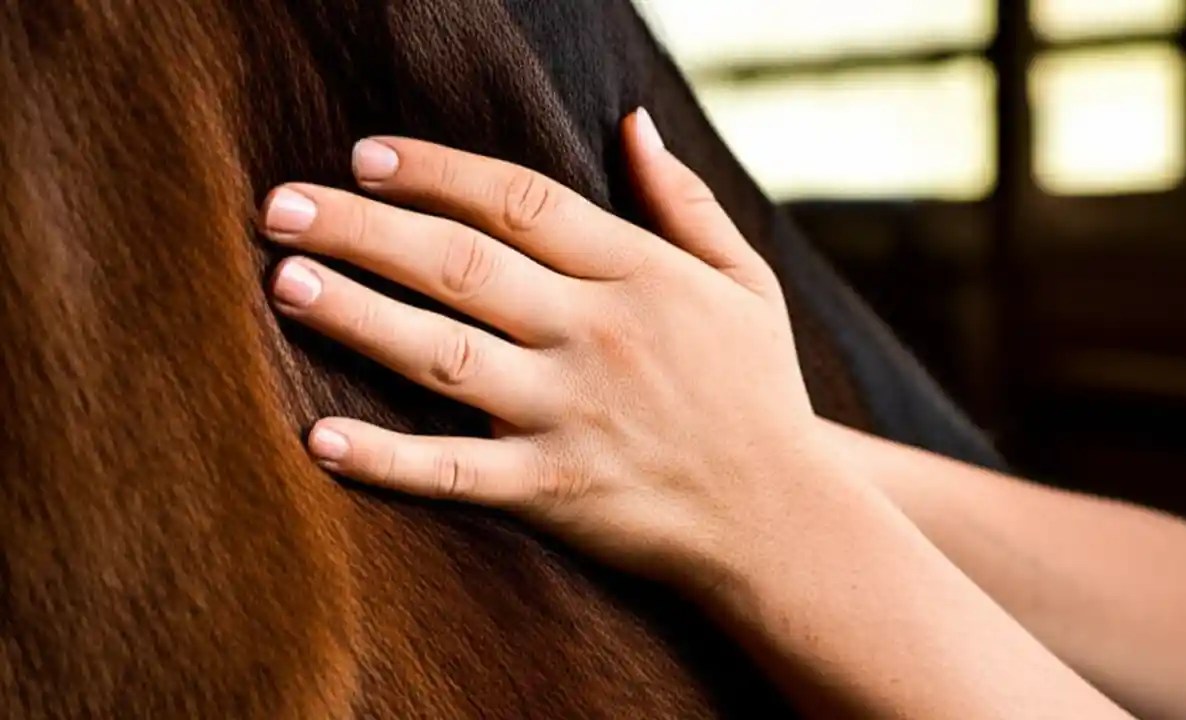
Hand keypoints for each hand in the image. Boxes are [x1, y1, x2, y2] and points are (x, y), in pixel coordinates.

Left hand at [260, 110, 825, 586]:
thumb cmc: (758, 392)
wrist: (780, 517)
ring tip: (285, 282)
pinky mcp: (553, 491)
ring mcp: (570, 414)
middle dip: (365, 229)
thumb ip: (685, 200)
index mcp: (639, 274)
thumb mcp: (746, 282)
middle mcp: (596, 334)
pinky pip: (457, 472)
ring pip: (445, 354)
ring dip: (359, 315)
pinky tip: (321, 436)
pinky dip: (388, 458)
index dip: (436, 172)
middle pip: (462, 265)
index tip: (364, 156)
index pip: (520, 202)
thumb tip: (634, 119)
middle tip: (283, 206)